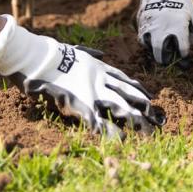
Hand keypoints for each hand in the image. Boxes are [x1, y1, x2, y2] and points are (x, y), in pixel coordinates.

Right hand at [0, 15, 163, 136]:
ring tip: (146, 132)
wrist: (36, 56)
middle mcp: (100, 79)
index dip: (138, 90)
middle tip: (157, 120)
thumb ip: (89, 54)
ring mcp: (92, 91)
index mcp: (98, 68)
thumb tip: (100, 53)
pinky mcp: (80, 103)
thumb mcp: (75, 51)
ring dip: (132, 120)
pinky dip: (108, 131)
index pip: (124, 80)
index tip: (150, 98)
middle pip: (127, 95)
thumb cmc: (52, 54)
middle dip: (142, 108)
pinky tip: (119, 140)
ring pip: (119, 107)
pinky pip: (97, 120)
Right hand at [137, 0, 192, 64]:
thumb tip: (184, 50)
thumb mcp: (189, 18)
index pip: (182, 48)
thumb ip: (187, 35)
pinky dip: (144, 38)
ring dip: (151, 49)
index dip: (183, 53)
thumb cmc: (182, 4)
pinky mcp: (141, 18)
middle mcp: (162, 26)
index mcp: (179, 26)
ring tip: (156, 49)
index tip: (183, 54)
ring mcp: (150, 22)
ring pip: (146, 43)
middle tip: (164, 61)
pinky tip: (150, 38)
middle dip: (163, 59)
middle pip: (160, 51)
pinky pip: (140, 33)